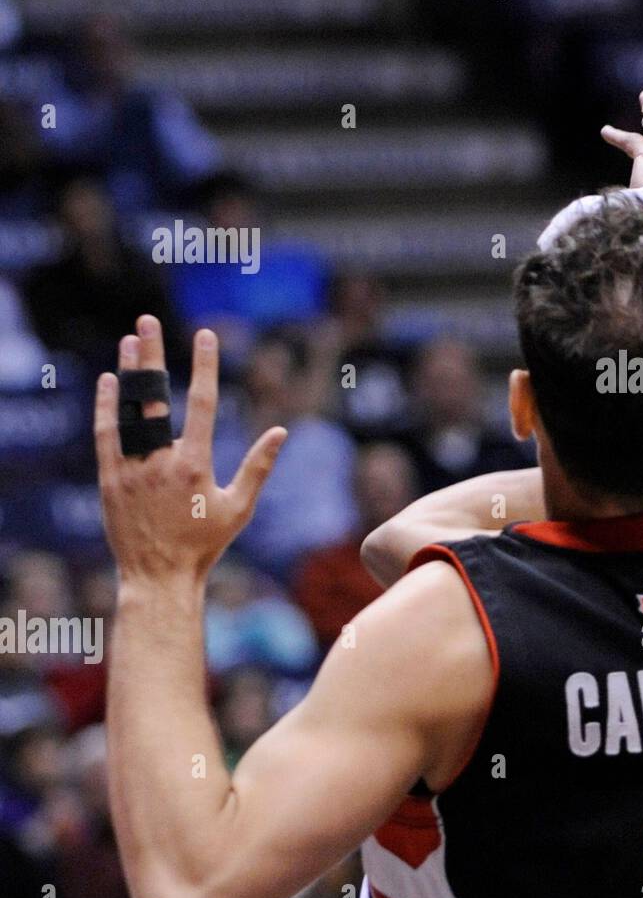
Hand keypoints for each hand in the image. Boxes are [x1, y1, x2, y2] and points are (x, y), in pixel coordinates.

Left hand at [95, 315, 285, 583]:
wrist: (158, 577)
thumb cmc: (204, 544)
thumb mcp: (239, 507)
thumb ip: (258, 467)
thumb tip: (281, 432)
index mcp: (195, 465)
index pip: (201, 403)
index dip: (204, 365)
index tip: (204, 335)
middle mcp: (161, 461)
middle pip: (154, 397)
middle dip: (152, 355)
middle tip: (148, 320)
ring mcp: (131, 469)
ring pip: (127, 411)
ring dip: (129, 373)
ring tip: (131, 341)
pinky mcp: (109, 479)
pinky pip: (106, 435)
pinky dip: (107, 406)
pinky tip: (110, 381)